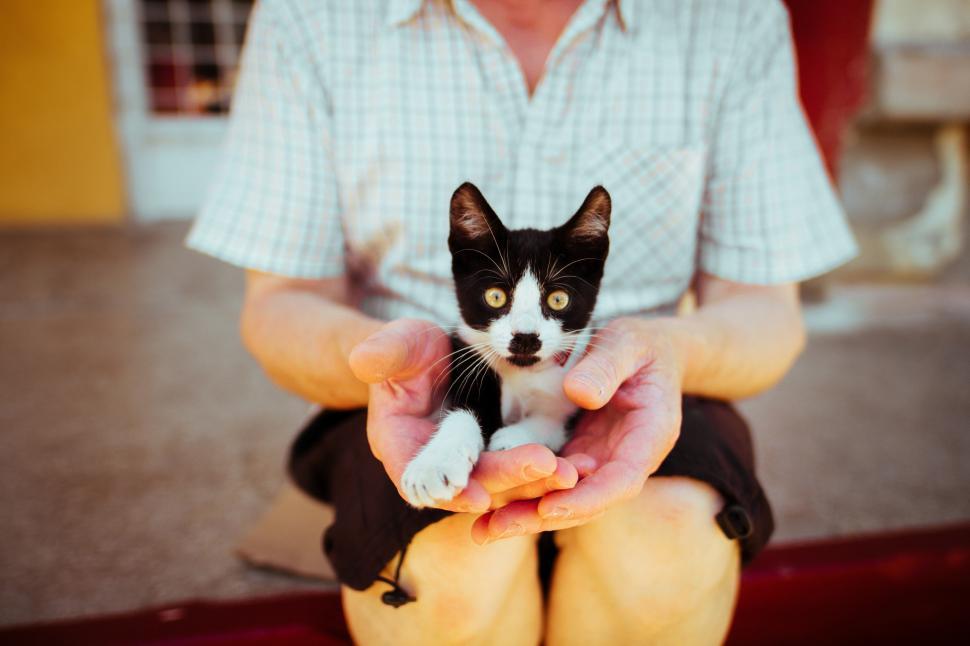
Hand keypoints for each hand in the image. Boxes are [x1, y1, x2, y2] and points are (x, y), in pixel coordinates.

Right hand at [349, 318, 580, 512]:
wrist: (434, 354)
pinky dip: (544, 470)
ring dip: (534, 481)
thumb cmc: (409, 348)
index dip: (445, 489)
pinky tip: (576, 467)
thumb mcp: (399, 343)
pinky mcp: (495, 456)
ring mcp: (466, 463)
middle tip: (546, 469)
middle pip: (468, 484)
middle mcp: (433, 463)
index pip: (418, 478)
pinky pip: (519, 468)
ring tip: (569, 472)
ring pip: (500, 481)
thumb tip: (362, 360)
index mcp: (399, 442)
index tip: (478, 497)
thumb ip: (385, 352)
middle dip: (507, 479)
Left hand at [471, 317, 683, 542]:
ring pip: (566, 496)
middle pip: (587, 500)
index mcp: (649, 437)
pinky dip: (525, 493)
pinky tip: (489, 504)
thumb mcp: (627, 344)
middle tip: (496, 528)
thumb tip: (579, 394)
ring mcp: (601, 460)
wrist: (648, 351)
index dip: (586, 498)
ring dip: (527, 514)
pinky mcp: (580, 455)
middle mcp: (625, 459)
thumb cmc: (642, 345)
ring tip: (483, 529)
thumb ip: (607, 366)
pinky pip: (553, 480)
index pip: (620, 480)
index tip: (548, 509)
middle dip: (543, 517)